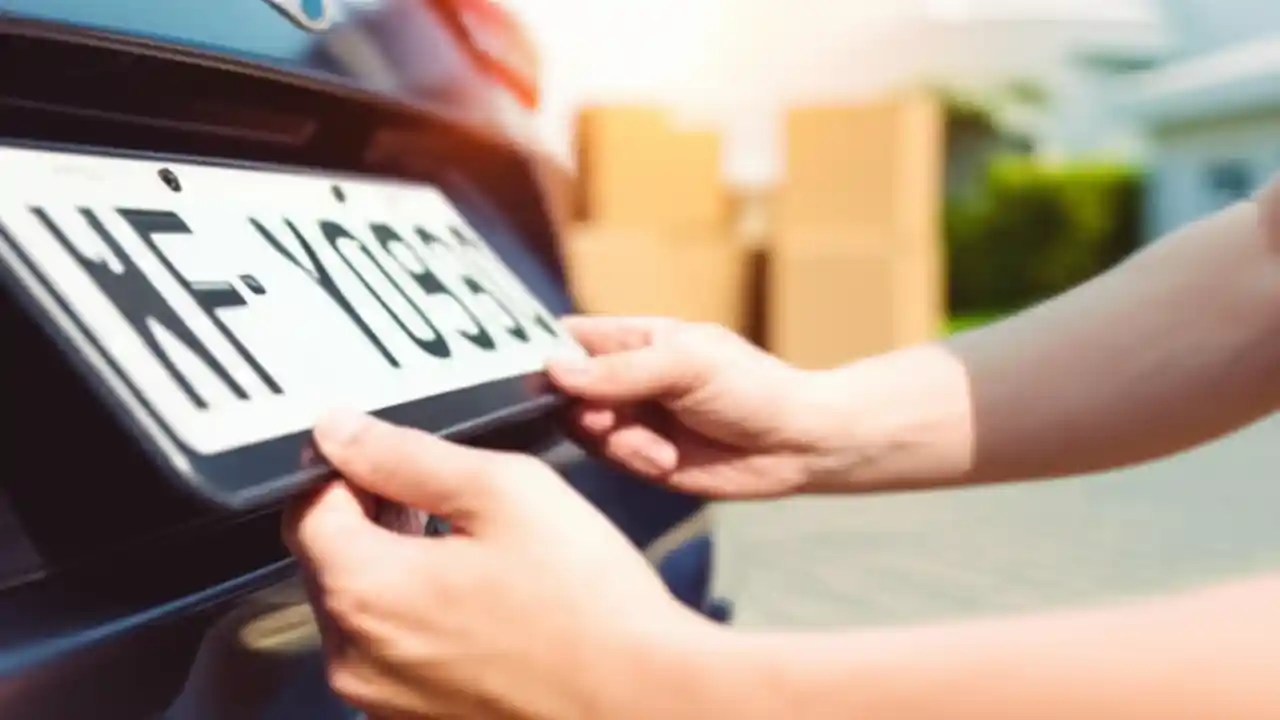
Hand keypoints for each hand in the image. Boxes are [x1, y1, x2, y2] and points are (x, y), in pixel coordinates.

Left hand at [283, 412, 719, 719]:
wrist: (644, 700)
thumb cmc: (586, 600)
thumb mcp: (503, 492)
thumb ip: (407, 456)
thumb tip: (337, 431)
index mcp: (364, 591)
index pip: (305, 508)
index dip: (344, 469)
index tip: (391, 454)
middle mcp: (355, 658)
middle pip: (329, 561)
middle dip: (370, 517)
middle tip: (441, 495)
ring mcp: (383, 702)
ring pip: (362, 609)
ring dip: (397, 568)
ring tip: (471, 547)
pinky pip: (394, 654)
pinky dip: (420, 620)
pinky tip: (481, 601)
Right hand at [547, 317, 834, 497]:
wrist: (796, 445)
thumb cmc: (752, 388)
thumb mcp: (685, 365)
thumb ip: (619, 370)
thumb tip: (554, 371)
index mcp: (634, 339)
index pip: (569, 337)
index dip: (543, 352)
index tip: (536, 375)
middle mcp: (624, 379)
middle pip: (564, 390)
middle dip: (581, 408)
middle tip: (606, 418)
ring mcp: (631, 420)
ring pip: (583, 429)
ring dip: (615, 439)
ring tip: (659, 446)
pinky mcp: (641, 459)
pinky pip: (609, 459)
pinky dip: (632, 460)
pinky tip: (667, 459)